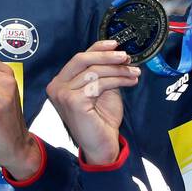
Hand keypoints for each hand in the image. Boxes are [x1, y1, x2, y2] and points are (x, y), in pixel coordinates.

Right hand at [45, 39, 139, 164]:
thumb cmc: (100, 120)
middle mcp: (57, 86)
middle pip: (82, 59)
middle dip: (107, 56)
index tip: (116, 44)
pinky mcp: (73, 101)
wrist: (101, 146)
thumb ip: (102, 72)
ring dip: (118, 70)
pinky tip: (130, 82)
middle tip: (126, 57)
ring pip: (94, 71)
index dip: (98, 47)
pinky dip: (117, 80)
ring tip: (134, 73)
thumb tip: (116, 53)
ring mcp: (62, 94)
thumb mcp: (101, 89)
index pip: (79, 57)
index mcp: (60, 82)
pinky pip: (99, 84)